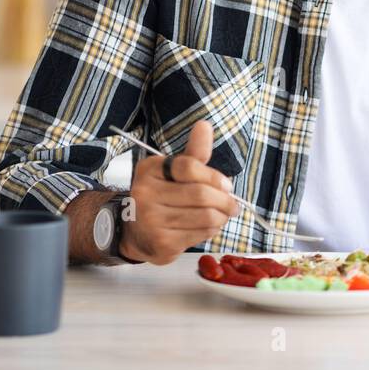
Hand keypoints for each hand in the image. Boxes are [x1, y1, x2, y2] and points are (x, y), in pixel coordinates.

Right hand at [118, 122, 238, 264]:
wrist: (135, 231)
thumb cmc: (161, 196)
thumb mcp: (172, 171)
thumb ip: (193, 152)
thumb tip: (204, 125)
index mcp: (149, 170)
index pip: (189, 167)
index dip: (214, 176)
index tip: (226, 184)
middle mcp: (146, 194)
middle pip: (201, 195)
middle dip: (225, 200)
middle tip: (233, 204)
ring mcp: (152, 221)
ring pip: (205, 217)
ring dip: (222, 216)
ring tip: (223, 214)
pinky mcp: (162, 243)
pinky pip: (200, 234)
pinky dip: (212, 230)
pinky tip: (209, 226)